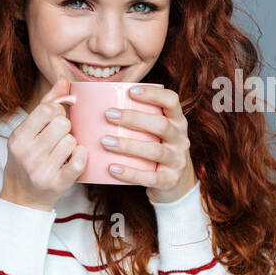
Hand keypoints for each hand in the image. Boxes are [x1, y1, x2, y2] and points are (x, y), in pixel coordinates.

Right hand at [0, 75, 86, 211]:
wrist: (22, 198)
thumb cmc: (27, 160)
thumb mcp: (27, 133)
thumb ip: (46, 105)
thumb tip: (63, 79)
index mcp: (18, 138)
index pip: (47, 110)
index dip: (58, 112)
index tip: (55, 121)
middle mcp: (27, 154)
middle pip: (62, 124)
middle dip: (65, 129)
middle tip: (59, 138)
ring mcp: (42, 170)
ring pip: (72, 141)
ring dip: (72, 144)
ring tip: (63, 152)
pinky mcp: (57, 183)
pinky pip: (79, 160)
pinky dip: (81, 157)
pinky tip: (73, 159)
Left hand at [101, 84, 195, 203]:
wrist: (174, 183)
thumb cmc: (154, 149)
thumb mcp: (154, 133)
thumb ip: (136, 119)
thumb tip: (95, 102)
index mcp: (177, 122)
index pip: (171, 101)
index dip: (153, 94)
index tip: (130, 91)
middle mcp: (180, 139)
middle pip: (161, 125)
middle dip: (134, 118)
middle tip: (108, 115)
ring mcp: (177, 161)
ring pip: (155, 151)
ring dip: (128, 145)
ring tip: (105, 141)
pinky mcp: (169, 181)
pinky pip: (150, 177)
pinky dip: (130, 173)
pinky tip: (112, 168)